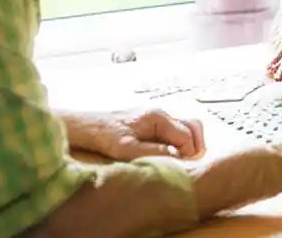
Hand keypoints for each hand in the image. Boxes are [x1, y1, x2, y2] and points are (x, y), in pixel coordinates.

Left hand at [66, 108, 205, 160]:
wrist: (85, 126)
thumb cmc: (103, 137)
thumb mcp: (126, 149)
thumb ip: (154, 152)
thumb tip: (178, 156)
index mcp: (159, 118)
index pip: (187, 136)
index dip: (188, 154)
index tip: (181, 168)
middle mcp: (163, 114)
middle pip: (194, 127)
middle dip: (195, 147)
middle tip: (187, 164)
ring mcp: (158, 117)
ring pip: (187, 127)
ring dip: (189, 144)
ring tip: (181, 161)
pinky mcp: (152, 122)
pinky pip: (176, 130)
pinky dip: (180, 142)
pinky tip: (169, 155)